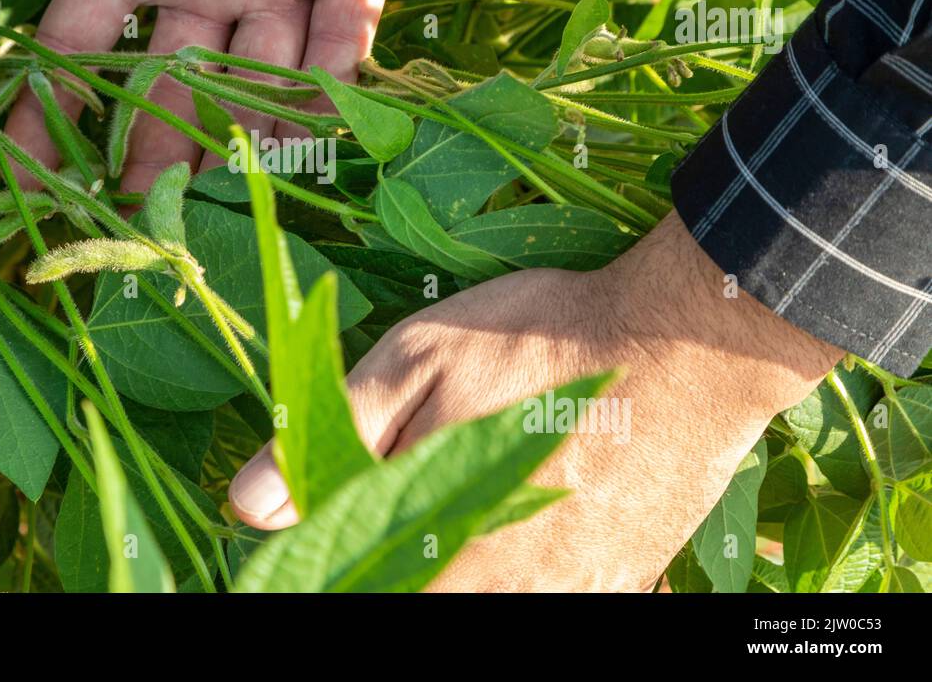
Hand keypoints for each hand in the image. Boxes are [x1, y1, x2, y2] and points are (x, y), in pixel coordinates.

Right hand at [0, 0, 428, 191]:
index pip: (81, 46)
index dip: (52, 107)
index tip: (26, 171)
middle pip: (173, 85)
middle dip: (153, 150)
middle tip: (134, 218)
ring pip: (261, 79)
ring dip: (244, 136)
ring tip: (225, 197)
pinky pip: (344, 41)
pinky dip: (331, 90)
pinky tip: (311, 144)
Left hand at [229, 212, 843, 590]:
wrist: (688, 340)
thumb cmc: (544, 339)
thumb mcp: (423, 359)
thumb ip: (339, 434)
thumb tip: (248, 508)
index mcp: (449, 553)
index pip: (364, 596)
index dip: (331, 574)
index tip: (320, 546)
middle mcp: (512, 594)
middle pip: (421, 596)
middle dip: (393, 563)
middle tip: (404, 502)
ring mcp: (572, 594)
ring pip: (482, 596)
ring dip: (454, 563)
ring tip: (459, 502)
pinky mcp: (618, 582)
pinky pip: (547, 592)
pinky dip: (517, 565)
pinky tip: (521, 516)